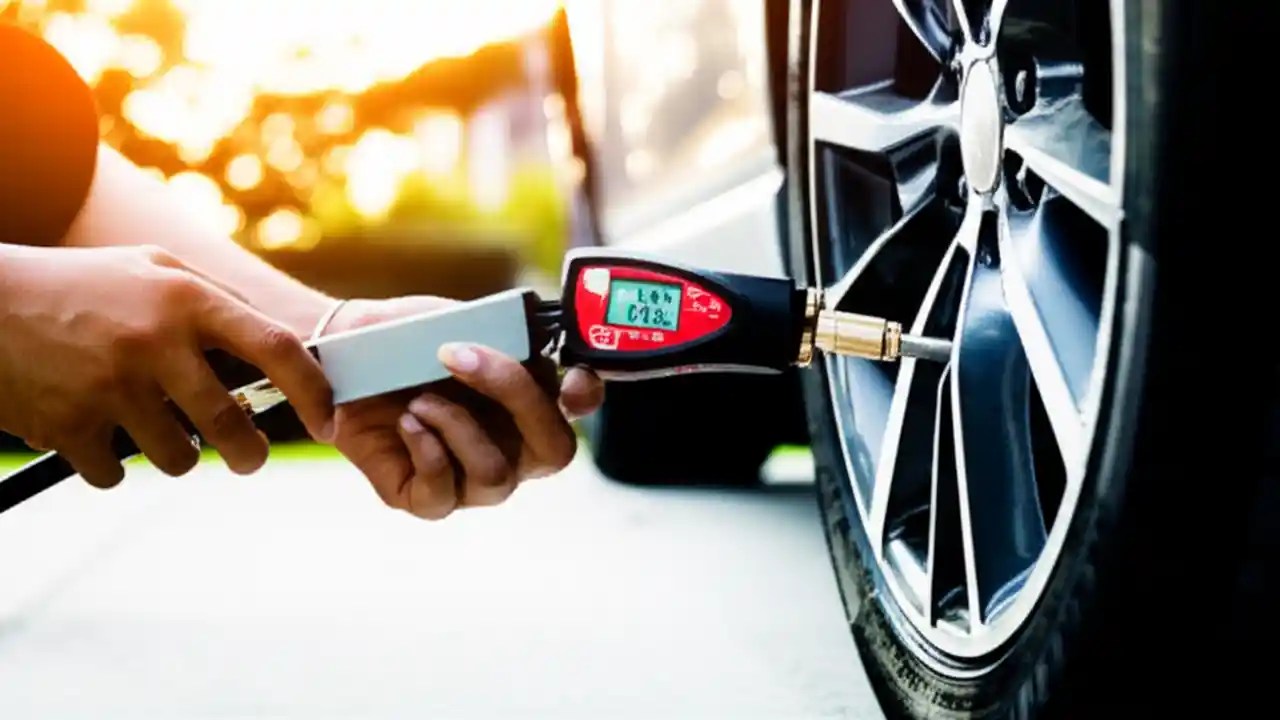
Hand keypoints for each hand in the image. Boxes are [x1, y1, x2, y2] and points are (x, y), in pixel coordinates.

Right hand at [0, 244, 334, 485]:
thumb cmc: (82, 285)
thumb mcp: (154, 270)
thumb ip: (217, 303)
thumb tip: (282, 346)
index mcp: (186, 300)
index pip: (275, 347)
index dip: (313, 388)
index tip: (329, 417)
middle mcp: (154, 343)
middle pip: (231, 425)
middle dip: (250, 453)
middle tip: (250, 456)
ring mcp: (110, 388)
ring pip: (178, 459)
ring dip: (174, 454)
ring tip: (149, 424)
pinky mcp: (69, 427)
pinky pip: (116, 474)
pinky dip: (111, 464)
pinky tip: (94, 429)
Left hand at [322, 296, 604, 519]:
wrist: (344, 357)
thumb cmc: (407, 339)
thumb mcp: (454, 322)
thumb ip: (498, 330)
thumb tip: (527, 335)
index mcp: (531, 399)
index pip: (581, 406)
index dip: (588, 395)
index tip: (570, 371)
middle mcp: (514, 447)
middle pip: (555, 451)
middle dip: (515, 397)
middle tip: (460, 357)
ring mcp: (474, 479)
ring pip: (496, 477)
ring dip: (456, 426)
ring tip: (419, 397)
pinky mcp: (428, 498)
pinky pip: (442, 496)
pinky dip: (426, 451)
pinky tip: (406, 422)